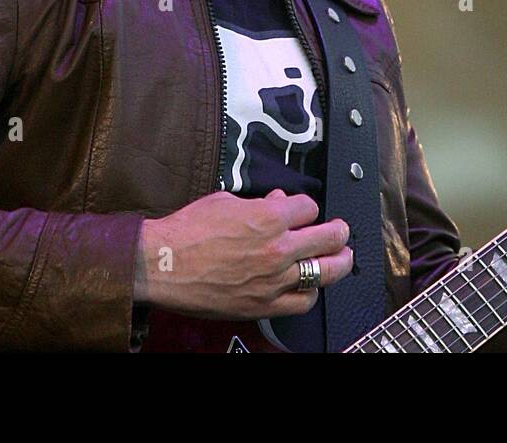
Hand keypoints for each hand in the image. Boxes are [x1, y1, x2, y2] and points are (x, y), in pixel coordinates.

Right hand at [134, 187, 352, 318]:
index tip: (302, 210)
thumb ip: (258, 203)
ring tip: (343, 257)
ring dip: (339, 262)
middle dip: (339, 231)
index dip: (306, 207)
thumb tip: (278, 202)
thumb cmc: (188, 231)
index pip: (309, 207)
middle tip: (341, 231)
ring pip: (325, 271)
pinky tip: (311, 287)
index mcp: (268, 217)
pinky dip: (311, 293)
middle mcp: (277, 248)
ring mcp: (274, 279)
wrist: (163, 265)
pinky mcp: (264, 304)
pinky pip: (303, 302)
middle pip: (329, 237)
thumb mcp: (224, 202)